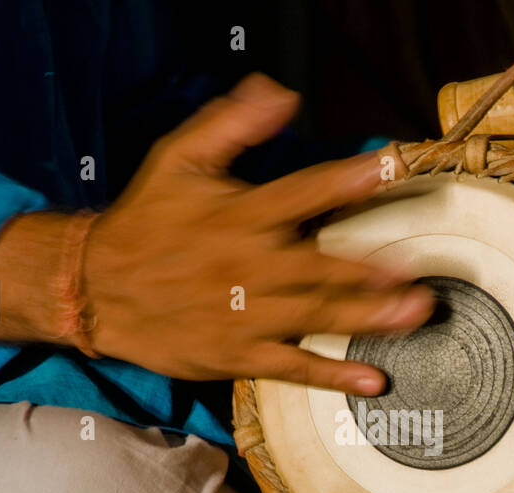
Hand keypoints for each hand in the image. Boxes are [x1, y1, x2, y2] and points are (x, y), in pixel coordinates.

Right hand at [79, 73, 431, 394]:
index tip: (392, 167)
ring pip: (318, 314)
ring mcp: (247, 315)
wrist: (94, 288)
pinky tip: (372, 378)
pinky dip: (333, 374)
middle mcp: (249, 266)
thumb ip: (231, 124)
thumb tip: (279, 93)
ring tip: (415, 313)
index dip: (351, 178)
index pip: (305, 192)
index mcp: (240, 216)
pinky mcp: (238, 354)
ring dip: (370, 315)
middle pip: (322, 264)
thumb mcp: (178, 158)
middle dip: (374, 266)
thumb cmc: (143, 221)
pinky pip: (293, 366)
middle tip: (419, 268)